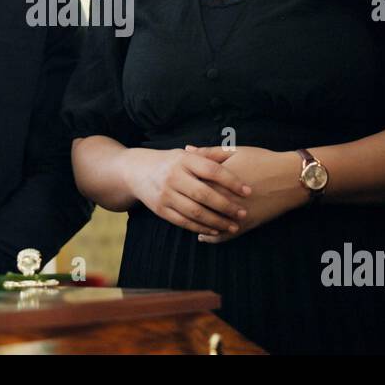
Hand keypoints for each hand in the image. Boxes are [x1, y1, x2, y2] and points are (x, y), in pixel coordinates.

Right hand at [120, 147, 252, 236]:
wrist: (136, 171)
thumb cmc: (170, 162)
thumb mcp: (186, 154)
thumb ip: (210, 156)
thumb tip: (235, 156)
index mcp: (184, 160)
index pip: (212, 170)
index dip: (231, 181)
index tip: (248, 191)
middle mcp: (173, 176)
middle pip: (204, 194)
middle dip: (226, 206)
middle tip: (243, 213)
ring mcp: (165, 194)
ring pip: (195, 211)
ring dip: (216, 221)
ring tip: (233, 226)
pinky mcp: (160, 209)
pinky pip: (183, 221)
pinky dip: (201, 228)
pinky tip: (215, 230)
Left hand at [186, 145, 310, 242]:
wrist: (290, 178)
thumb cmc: (262, 160)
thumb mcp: (235, 151)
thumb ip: (209, 153)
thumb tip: (187, 150)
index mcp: (217, 180)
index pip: (190, 186)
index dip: (180, 186)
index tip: (172, 184)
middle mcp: (223, 200)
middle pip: (196, 206)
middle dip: (184, 205)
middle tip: (175, 202)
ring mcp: (233, 216)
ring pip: (207, 224)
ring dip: (195, 224)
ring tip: (186, 221)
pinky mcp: (244, 226)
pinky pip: (223, 237)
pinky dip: (211, 238)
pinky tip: (203, 236)